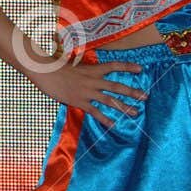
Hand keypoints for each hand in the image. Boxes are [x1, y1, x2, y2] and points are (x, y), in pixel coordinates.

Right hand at [27, 58, 145, 126]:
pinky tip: (113, 124)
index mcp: (92, 70)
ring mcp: (87, 91)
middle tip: (146, 96)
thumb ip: (84, 72)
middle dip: (132, 92)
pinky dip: (105, 118)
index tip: (140, 69)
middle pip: (117, 86)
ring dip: (124, 107)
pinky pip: (95, 112)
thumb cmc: (56, 68)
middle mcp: (93, 80)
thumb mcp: (73, 66)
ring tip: (135, 113)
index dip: (128, 67)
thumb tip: (89, 74)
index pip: (114, 66)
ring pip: (110, 100)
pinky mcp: (79, 101)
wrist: (45, 72)